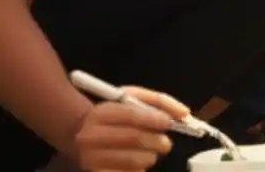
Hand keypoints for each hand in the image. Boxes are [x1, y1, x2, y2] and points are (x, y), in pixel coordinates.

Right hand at [72, 87, 188, 171]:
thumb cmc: (116, 116)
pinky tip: (137, 162)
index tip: (169, 123)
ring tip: (150, 152)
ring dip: (151, 156)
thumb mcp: (132, 100)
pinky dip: (140, 169)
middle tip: (165, 143)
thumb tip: (184, 114)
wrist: (80, 136)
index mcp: (100, 113)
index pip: (131, 115)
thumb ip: (160, 102)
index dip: (154, 119)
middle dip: (157, 141)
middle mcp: (90, 136)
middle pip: (134, 138)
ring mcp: (90, 159)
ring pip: (134, 160)